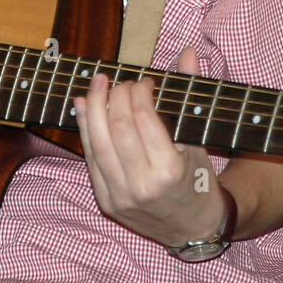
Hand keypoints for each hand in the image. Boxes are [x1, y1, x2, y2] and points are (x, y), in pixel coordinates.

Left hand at [74, 47, 226, 247]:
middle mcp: (143, 186)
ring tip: (96, 84)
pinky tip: (83, 107)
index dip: (139, 93)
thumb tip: (189, 52)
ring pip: (97, 144)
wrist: (194, 229)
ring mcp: (121, 196)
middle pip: (117, 129)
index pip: (144, 119)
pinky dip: (84, 130)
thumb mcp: (199, 140)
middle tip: (120, 82)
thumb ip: (189, 93)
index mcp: (170, 170)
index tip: (145, 82)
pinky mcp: (107, 202)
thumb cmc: (199, 180)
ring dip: (93, 109)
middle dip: (115, 97)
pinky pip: (90, 160)